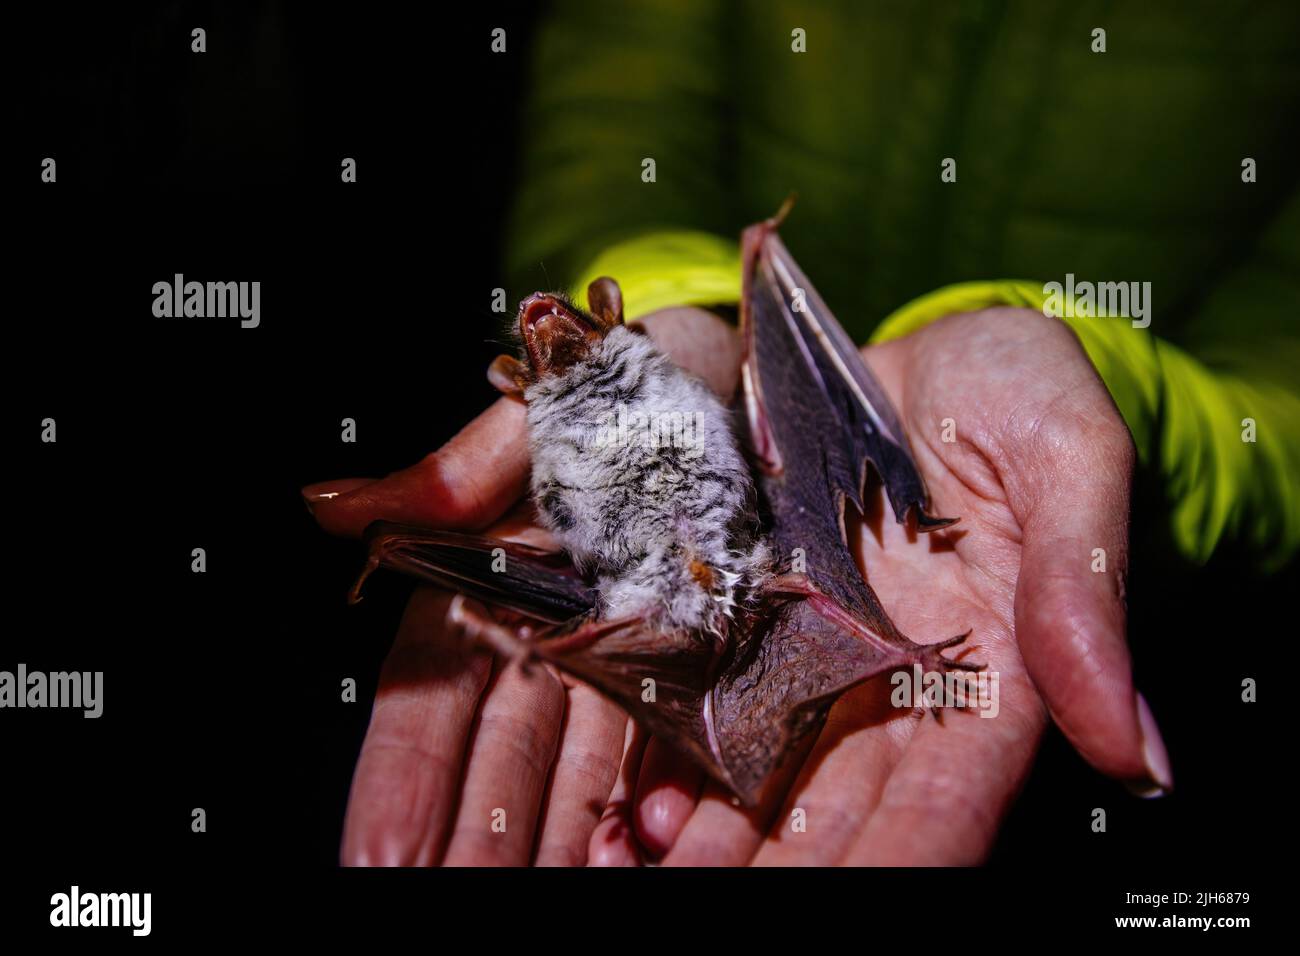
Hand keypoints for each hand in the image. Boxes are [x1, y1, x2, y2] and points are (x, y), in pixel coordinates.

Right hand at [302, 309, 741, 864]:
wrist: (781, 384)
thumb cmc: (658, 390)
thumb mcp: (553, 413)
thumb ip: (459, 470)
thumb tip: (333, 505)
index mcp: (505, 578)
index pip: (436, 697)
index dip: (407, 779)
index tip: (383, 856)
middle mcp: (566, 635)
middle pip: (507, 761)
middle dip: (476, 840)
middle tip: (449, 902)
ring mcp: (644, 665)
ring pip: (585, 778)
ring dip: (557, 846)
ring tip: (540, 898)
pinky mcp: (720, 677)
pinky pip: (682, 757)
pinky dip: (661, 808)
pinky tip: (653, 850)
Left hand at [603, 305, 1170, 864]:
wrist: (926, 348)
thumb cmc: (1022, 393)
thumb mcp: (1070, 464)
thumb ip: (1084, 596)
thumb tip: (1138, 757)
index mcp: (987, 669)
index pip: (952, 792)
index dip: (909, 852)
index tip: (866, 894)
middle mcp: (892, 680)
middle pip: (842, 799)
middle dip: (788, 863)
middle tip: (708, 903)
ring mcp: (815, 647)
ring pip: (768, 765)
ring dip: (717, 833)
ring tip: (657, 869)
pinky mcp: (752, 606)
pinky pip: (710, 689)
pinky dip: (672, 750)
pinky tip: (636, 796)